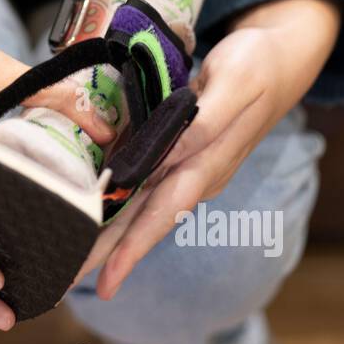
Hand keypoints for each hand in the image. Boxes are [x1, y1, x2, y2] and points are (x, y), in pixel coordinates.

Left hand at [73, 0, 341, 298]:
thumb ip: (204, 121)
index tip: (106, 283)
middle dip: (104, 255)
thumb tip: (168, 151)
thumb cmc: (258, 65)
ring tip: (68, 260)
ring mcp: (187, 167)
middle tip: (62, 283)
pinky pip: (141, 185)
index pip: (162, 213)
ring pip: (138, 208)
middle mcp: (194, 174)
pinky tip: (85, 213)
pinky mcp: (178, 153)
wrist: (281, 59)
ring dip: (105, 236)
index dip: (133, 248)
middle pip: (142, 221)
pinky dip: (113, 204)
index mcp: (207, 163)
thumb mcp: (236, 83)